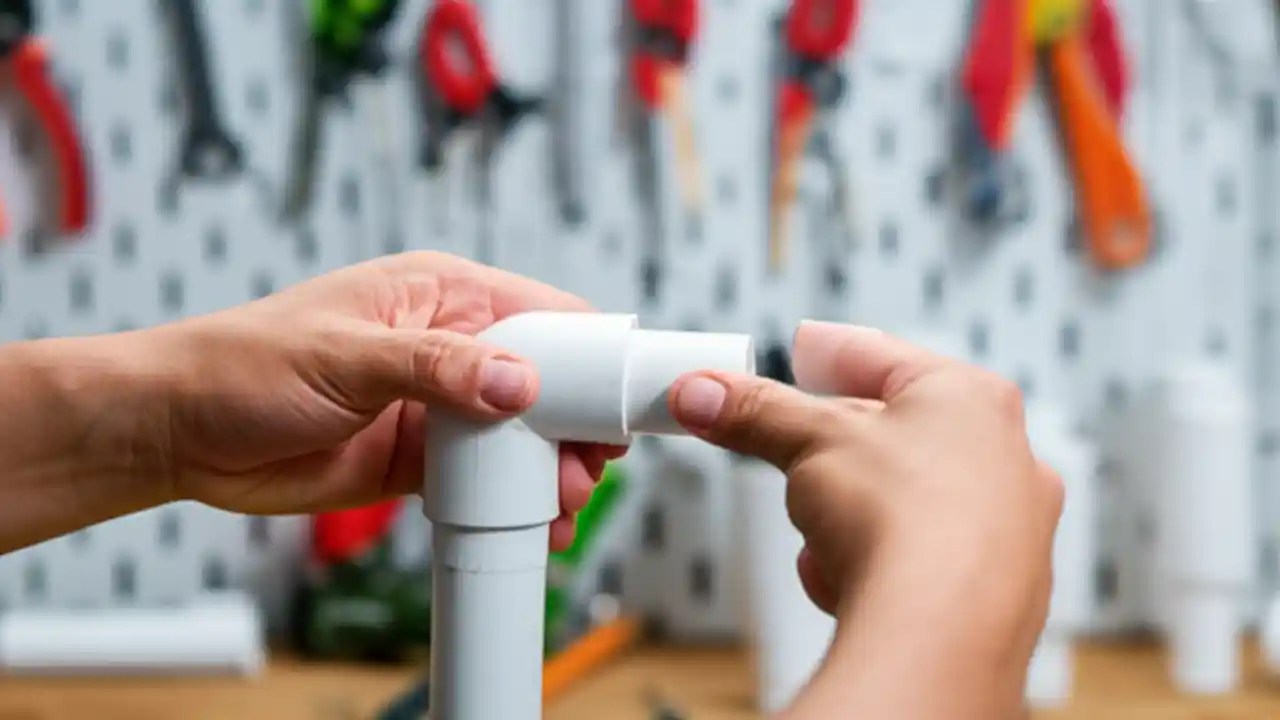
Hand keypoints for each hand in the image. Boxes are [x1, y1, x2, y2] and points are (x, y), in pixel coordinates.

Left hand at [140, 252, 620, 549]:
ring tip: (560, 505)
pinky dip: (511, 499)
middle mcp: (447, 346)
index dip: (585, 353)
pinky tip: (529, 521)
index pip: (540, 313)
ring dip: (548, 469)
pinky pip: (484, 476)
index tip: (614, 401)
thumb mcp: (345, 358)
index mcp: (437, 294)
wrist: (180, 433)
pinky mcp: (419, 455)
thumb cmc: (242, 366)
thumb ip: (435, 367)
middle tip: (588, 467)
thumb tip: (518, 382)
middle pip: (545, 379)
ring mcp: (436, 404)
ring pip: (521, 434)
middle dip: (573, 424)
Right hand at [668, 322, 1061, 717]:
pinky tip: (851, 582)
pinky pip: (920, 561)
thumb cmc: (905, 523)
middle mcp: (1007, 456)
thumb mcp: (809, 442)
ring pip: (906, 502)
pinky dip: (880, 566)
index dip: (830, 351)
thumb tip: (702, 393)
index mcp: (971, 397)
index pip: (883, 356)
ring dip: (853, 515)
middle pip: (894, 433)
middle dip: (834, 448)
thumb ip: (754, 412)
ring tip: (825, 536)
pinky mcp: (998, 590)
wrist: (941, 637)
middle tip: (791, 451)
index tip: (802, 350)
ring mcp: (1011, 527)